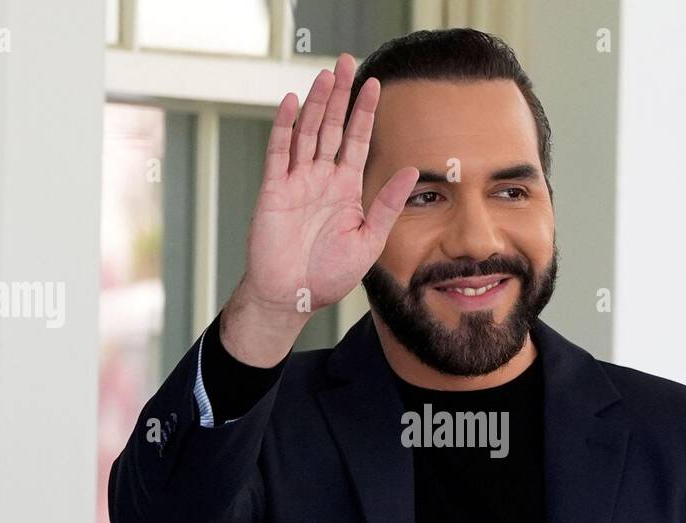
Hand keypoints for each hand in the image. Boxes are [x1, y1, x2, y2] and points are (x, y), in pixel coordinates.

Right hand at [220, 52, 417, 365]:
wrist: (293, 297)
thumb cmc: (329, 275)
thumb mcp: (369, 240)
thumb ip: (387, 204)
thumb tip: (411, 171)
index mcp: (346, 189)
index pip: (356, 141)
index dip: (364, 113)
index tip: (375, 85)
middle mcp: (321, 179)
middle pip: (331, 127)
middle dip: (340, 96)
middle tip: (347, 62)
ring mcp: (296, 182)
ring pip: (307, 133)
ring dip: (315, 103)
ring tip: (326, 75)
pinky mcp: (274, 191)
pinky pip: (279, 153)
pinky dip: (285, 127)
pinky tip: (292, 102)